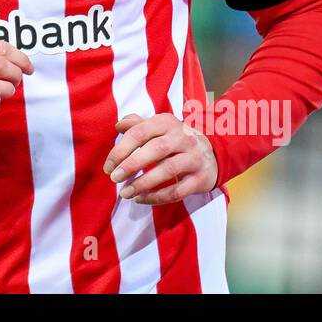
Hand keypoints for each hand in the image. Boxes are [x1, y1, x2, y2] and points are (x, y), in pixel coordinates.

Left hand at [103, 112, 217, 203]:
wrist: (213, 154)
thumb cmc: (175, 141)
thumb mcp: (159, 128)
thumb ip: (138, 125)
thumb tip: (118, 126)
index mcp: (167, 122)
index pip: (140, 132)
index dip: (121, 149)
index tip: (108, 166)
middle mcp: (183, 138)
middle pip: (155, 149)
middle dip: (132, 164)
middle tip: (114, 178)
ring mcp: (194, 158)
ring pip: (168, 170)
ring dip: (144, 183)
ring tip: (125, 193)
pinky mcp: (201, 178)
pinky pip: (178, 190)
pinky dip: (157, 197)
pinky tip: (141, 199)